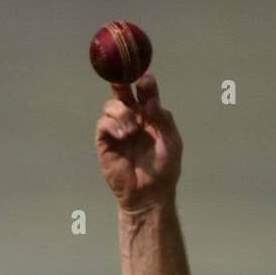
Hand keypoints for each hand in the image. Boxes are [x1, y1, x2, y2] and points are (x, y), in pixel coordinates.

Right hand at [94, 73, 182, 212]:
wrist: (150, 195)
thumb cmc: (165, 170)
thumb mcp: (172, 143)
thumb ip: (163, 120)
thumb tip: (151, 100)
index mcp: (150, 115)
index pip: (145, 91)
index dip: (144, 82)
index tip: (146, 79)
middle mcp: (133, 118)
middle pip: (123, 92)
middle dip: (121, 82)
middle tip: (122, 80)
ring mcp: (118, 129)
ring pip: (112, 105)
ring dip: (121, 113)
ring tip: (132, 131)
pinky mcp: (106, 142)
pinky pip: (103, 124)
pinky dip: (112, 125)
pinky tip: (123, 136)